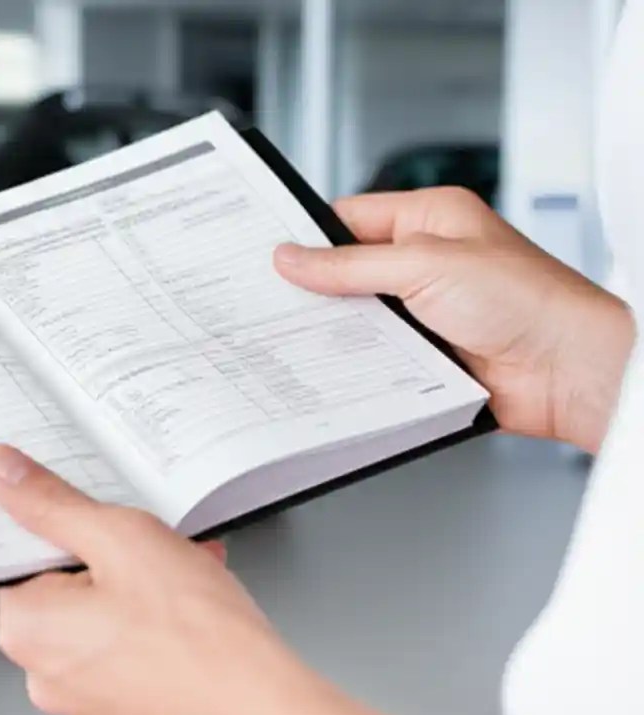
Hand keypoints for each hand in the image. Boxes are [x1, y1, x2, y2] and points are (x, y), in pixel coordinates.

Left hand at [0, 444, 380, 714]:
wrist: (257, 698)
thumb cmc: (196, 634)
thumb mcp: (118, 537)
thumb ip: (52, 502)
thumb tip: (4, 473)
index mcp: (24, 628)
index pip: (14, 550)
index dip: (54, 518)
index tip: (83, 507)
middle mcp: (42, 667)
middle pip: (60, 577)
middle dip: (106, 549)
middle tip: (145, 541)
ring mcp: (82, 689)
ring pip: (98, 604)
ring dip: (138, 576)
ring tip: (182, 567)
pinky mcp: (119, 698)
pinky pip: (122, 636)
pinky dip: (151, 611)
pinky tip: (190, 595)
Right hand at [274, 188, 634, 453]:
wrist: (571, 369)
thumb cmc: (528, 300)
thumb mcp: (425, 265)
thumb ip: (351, 265)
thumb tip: (294, 258)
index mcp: (431, 220)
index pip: (350, 219)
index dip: (308, 237)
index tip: (269, 254)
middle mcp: (428, 262)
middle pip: (349, 273)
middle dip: (317, 290)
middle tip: (273, 300)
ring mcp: (428, 311)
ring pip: (360, 319)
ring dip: (339, 331)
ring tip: (299, 336)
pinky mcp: (429, 356)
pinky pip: (377, 358)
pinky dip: (358, 365)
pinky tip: (337, 368)